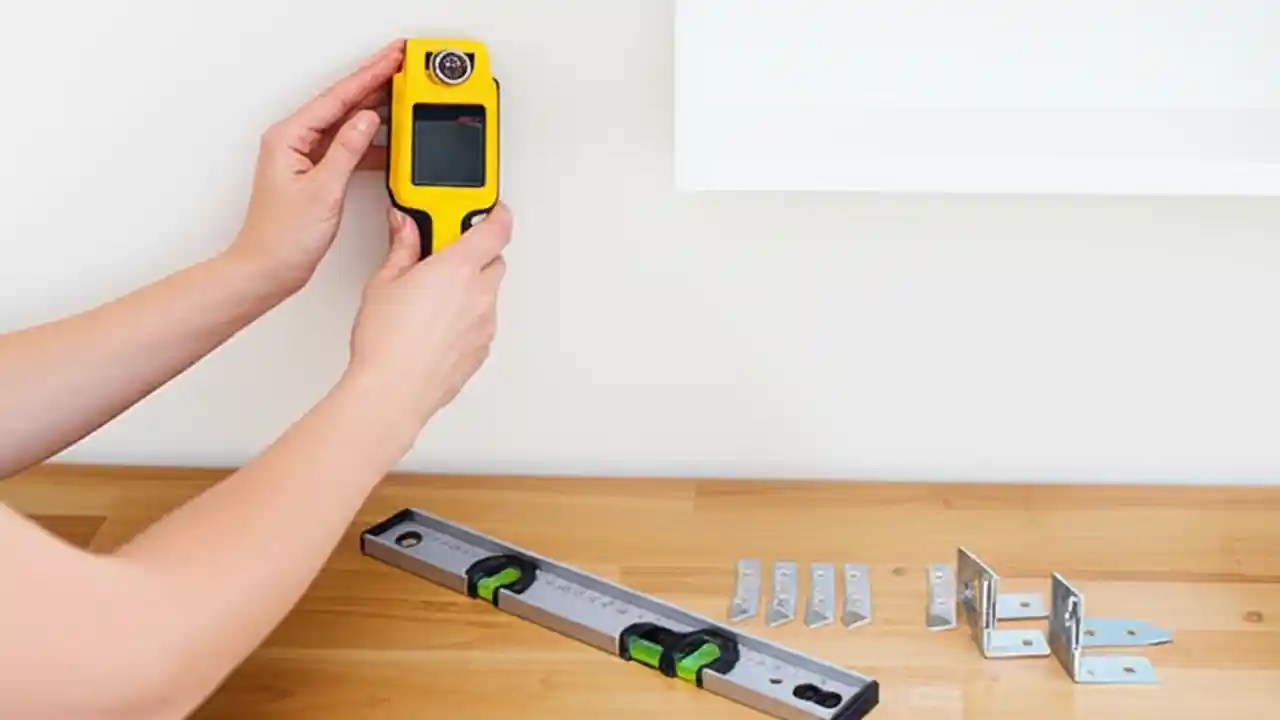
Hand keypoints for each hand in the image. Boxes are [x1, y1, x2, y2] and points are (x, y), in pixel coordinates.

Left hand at [227, 40, 404, 293]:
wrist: (268, 269)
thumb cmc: (282, 237)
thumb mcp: (323, 190)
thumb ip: (347, 150)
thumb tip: (368, 120)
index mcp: (288, 138)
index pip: (336, 98)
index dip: (368, 76)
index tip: (392, 60)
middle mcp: (293, 142)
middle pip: (340, 104)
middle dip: (373, 85)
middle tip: (402, 68)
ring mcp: (303, 157)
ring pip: (345, 124)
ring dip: (374, 112)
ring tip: (402, 97)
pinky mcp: (314, 173)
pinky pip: (346, 147)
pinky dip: (369, 142)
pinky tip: (389, 140)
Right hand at [347, 203, 512, 430]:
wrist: (394, 391)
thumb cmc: (387, 342)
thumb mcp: (384, 282)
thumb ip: (402, 247)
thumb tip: (406, 225)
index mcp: (459, 268)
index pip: (497, 228)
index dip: (496, 214)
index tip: (489, 209)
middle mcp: (480, 294)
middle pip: (494, 259)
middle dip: (475, 253)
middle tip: (444, 255)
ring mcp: (485, 324)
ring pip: (489, 293)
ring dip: (471, 287)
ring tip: (433, 296)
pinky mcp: (482, 350)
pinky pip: (483, 322)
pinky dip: (468, 317)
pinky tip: (436, 324)